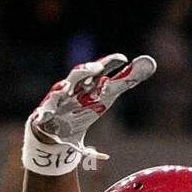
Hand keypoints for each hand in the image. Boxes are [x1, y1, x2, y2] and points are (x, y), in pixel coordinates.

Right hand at [29, 53, 155, 162]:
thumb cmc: (84, 108)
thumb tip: (151, 62)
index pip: (99, 69)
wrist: (59, 132)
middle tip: (97, 68)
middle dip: (86, 71)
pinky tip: (40, 117)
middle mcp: (73, 88)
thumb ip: (126, 80)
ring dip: (62, 89)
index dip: (109, 63)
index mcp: (88, 84)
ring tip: (65, 89)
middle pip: (79, 75)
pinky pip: (42, 114)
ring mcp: (58, 100)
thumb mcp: (107, 95)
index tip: (123, 59)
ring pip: (58, 92)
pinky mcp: (45, 114)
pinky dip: (41, 115)